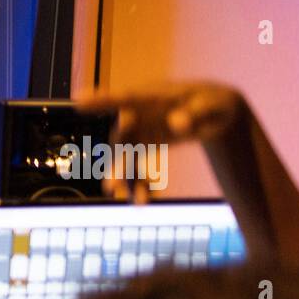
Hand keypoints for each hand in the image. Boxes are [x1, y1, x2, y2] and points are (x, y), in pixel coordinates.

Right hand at [76, 82, 246, 202]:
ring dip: (124, 178)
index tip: (80, 101)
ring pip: (125, 157)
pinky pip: (135, 167)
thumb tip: (176, 124)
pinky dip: (137, 184)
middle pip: (122, 137)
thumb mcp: (212, 106)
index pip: (125, 98)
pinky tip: (141, 201)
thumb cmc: (215, 103)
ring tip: (128, 199)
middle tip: (111, 183)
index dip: (101, 100)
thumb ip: (195, 113)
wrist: (217, 112)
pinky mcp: (145, 145)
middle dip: (116, 160)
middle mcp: (140, 114)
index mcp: (154, 97)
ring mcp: (140, 131)